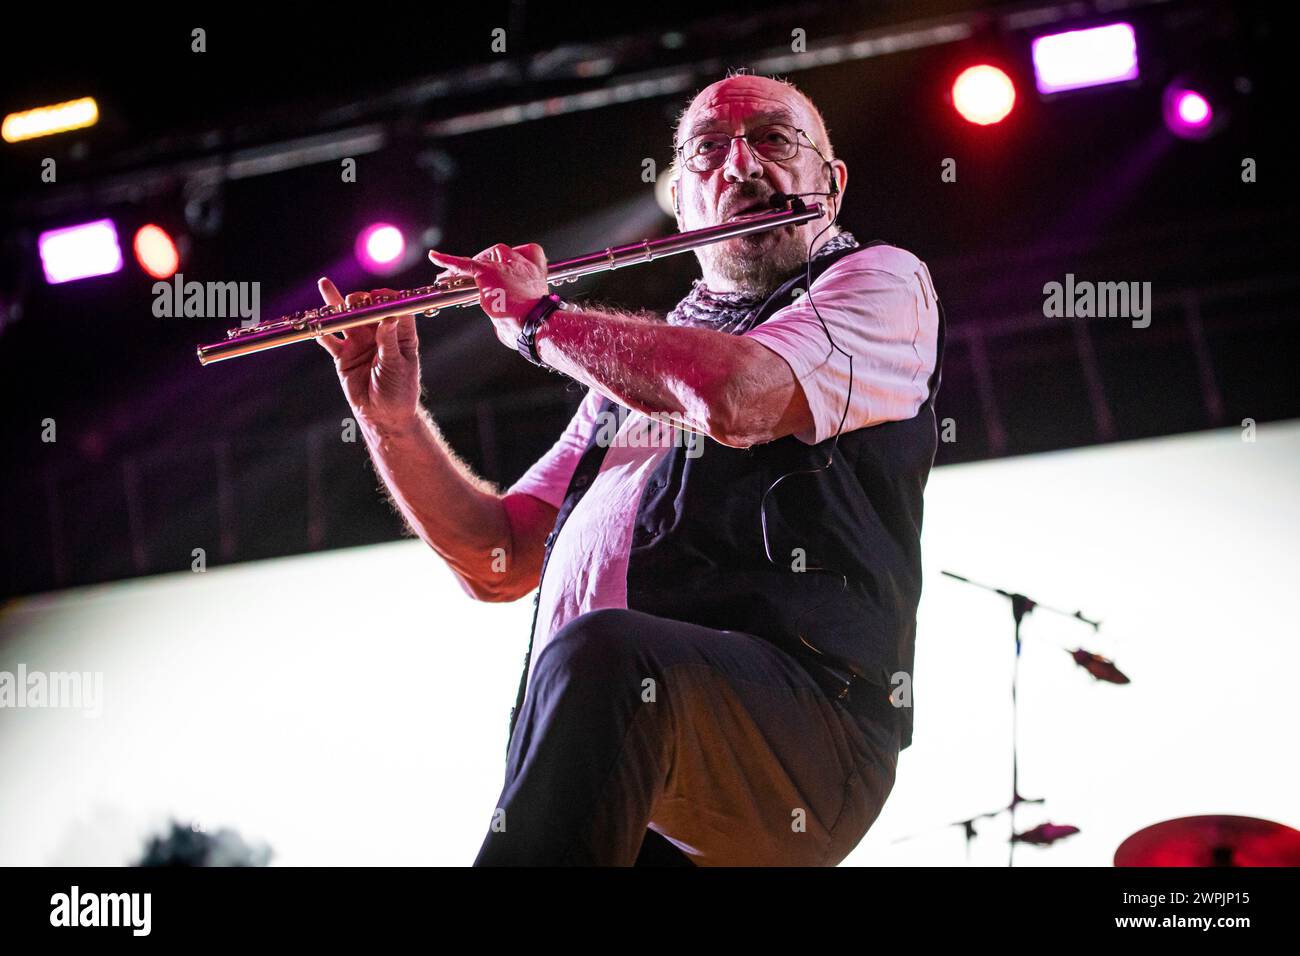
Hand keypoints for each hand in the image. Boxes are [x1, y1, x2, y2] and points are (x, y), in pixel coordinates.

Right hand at [315, 278, 420, 434]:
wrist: (383, 415)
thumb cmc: (399, 391)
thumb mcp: (397, 366)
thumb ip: (390, 342)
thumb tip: (389, 318)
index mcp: (400, 335)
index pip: (395, 308)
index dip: (387, 298)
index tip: (380, 295)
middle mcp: (379, 334)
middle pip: (367, 309)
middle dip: (360, 300)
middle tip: (354, 300)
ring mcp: (360, 343)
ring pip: (346, 319)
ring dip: (336, 305)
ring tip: (325, 286)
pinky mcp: (344, 355)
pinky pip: (330, 340)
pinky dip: (322, 332)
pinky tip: (316, 322)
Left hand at [427, 243, 547, 349]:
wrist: (537, 321)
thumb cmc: (535, 325)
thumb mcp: (529, 314)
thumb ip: (512, 311)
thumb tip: (499, 323)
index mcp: (535, 272)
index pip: (527, 253)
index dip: (514, 262)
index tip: (507, 273)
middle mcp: (521, 263)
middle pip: (497, 255)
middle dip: (483, 267)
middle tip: (472, 282)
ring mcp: (504, 265)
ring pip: (479, 260)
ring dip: (463, 270)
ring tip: (447, 279)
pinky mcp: (487, 271)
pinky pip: (463, 263)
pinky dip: (447, 260)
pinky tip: (434, 257)